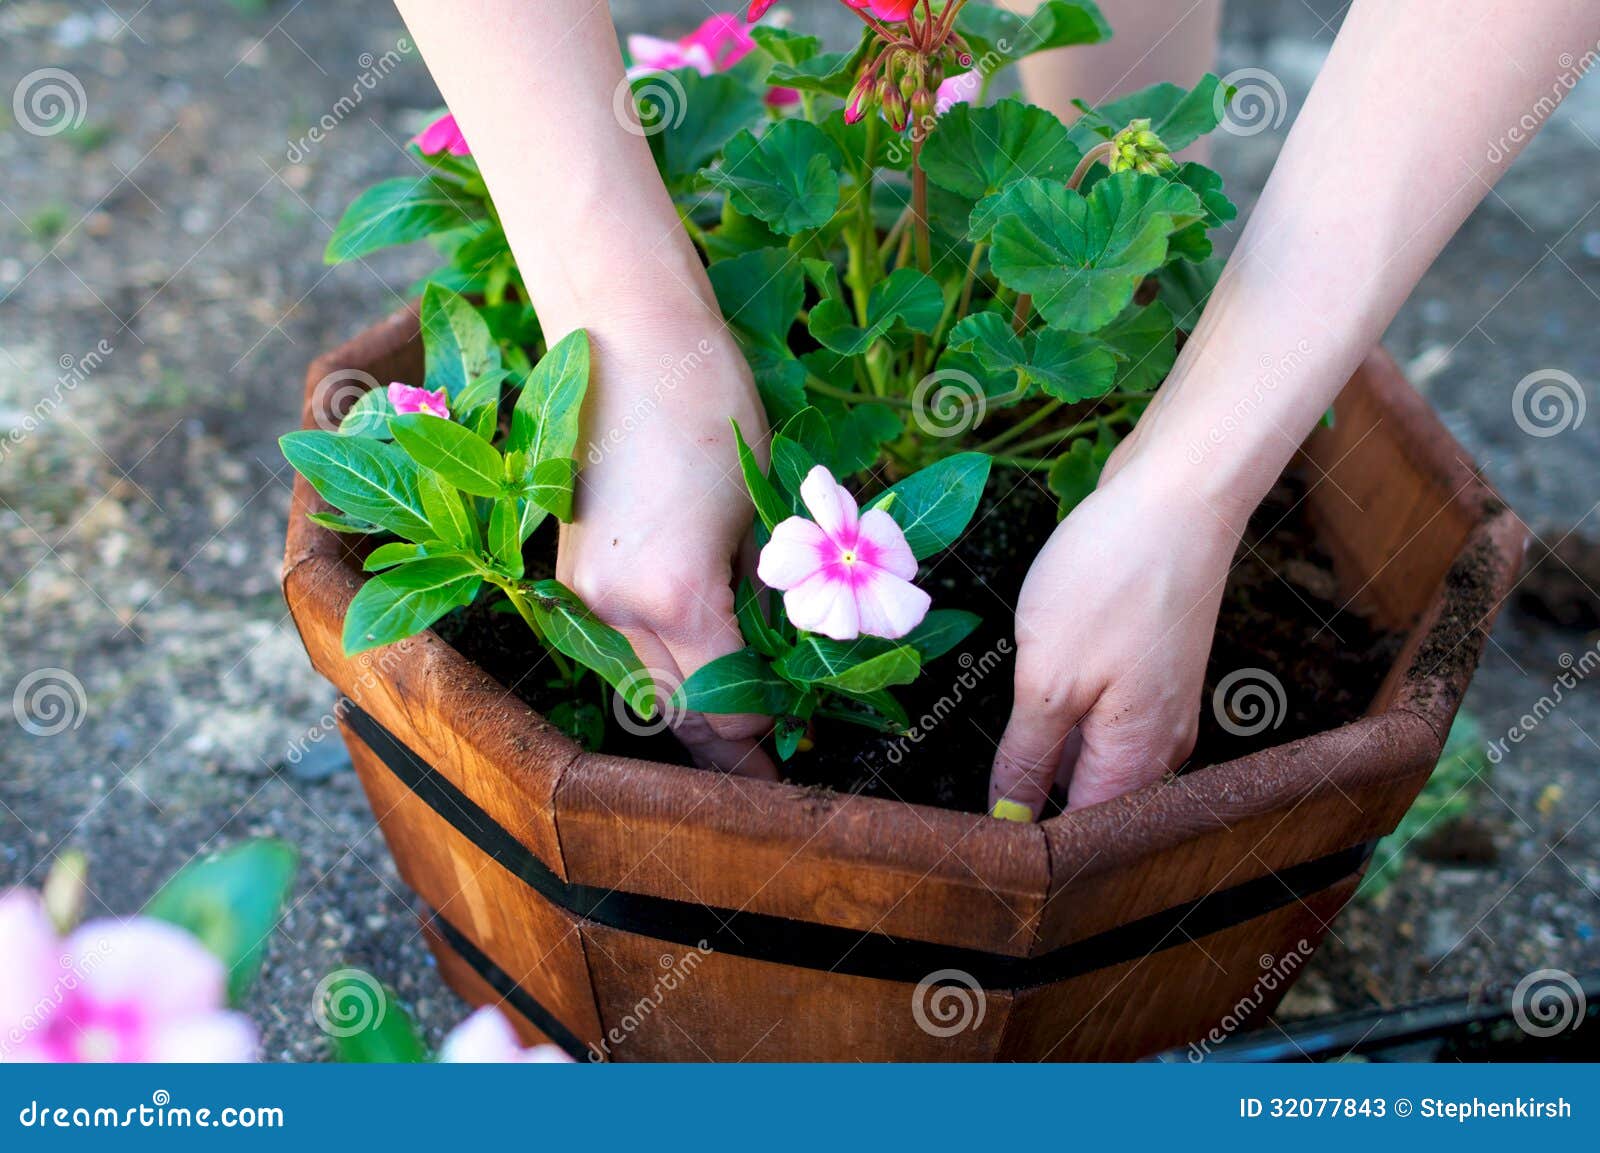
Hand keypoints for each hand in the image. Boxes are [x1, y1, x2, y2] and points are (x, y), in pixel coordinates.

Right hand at [557, 316, 775, 777]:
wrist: (626, 337)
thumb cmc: (712, 407)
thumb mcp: (764, 513)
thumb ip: (768, 600)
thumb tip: (784, 658)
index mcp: (677, 597)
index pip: (732, 705)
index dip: (771, 728)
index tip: (801, 735)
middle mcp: (615, 610)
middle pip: (680, 715)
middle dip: (728, 743)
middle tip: (771, 760)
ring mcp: (581, 594)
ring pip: (641, 688)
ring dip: (689, 710)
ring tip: (736, 723)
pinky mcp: (566, 572)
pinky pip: (617, 646)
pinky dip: (658, 664)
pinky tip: (694, 663)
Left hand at [988, 455, 1239, 816]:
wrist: (1178, 496)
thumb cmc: (1112, 581)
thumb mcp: (1048, 679)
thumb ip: (1027, 755)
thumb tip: (1008, 817)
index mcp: (1137, 761)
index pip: (1079, 837)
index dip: (1028, 841)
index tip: (977, 836)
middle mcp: (1160, 744)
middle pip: (1090, 800)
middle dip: (1036, 797)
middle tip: (981, 781)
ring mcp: (1160, 703)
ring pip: (1095, 754)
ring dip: (1050, 752)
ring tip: (1006, 738)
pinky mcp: (1153, 666)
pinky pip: (1104, 711)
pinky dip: (1069, 710)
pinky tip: (1039, 686)